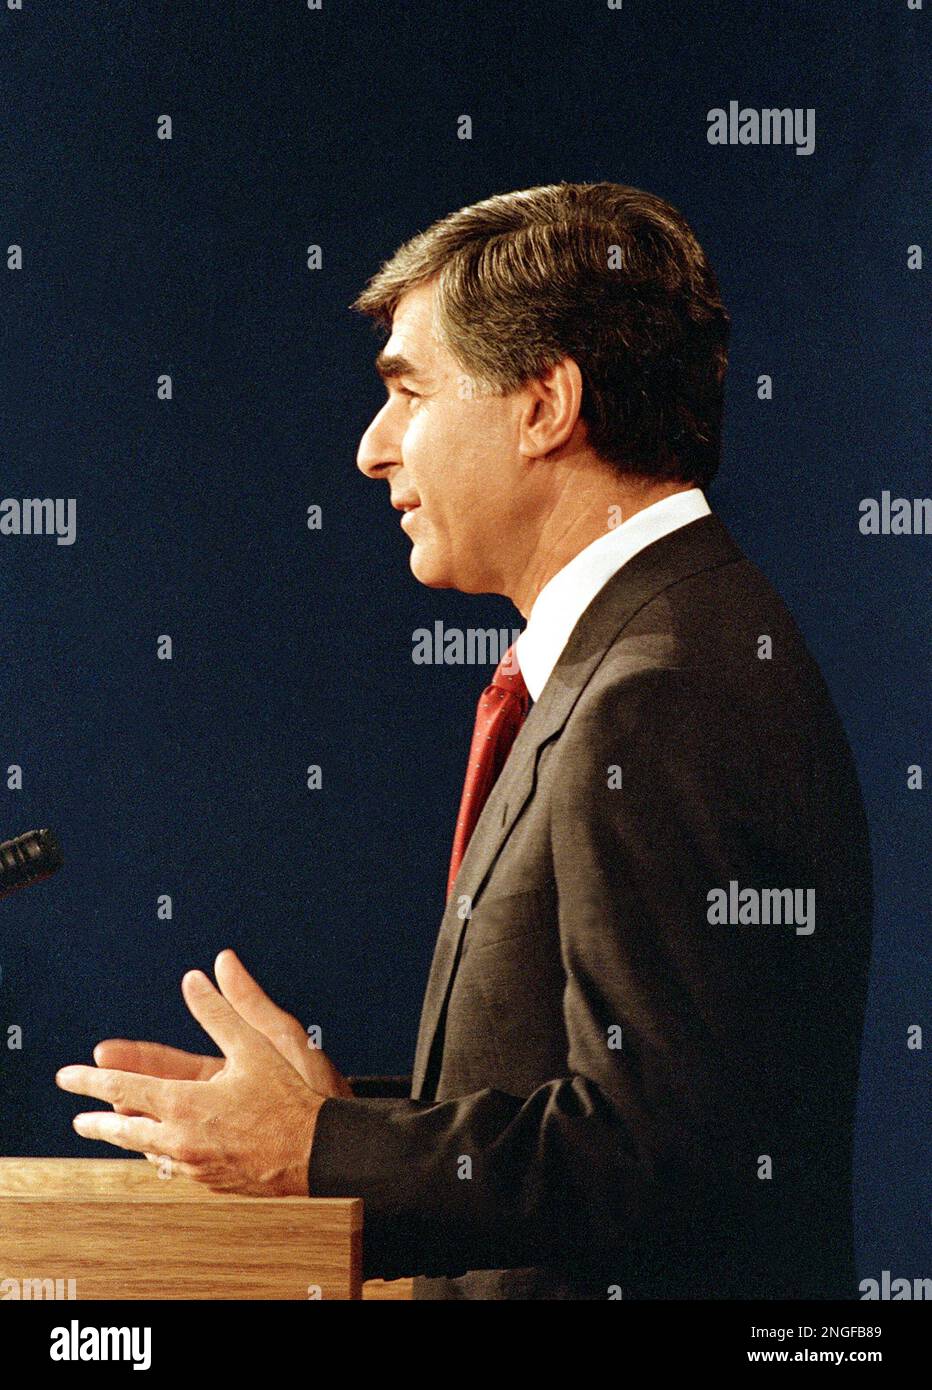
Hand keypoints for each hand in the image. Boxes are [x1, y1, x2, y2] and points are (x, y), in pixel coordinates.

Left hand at [55, 956, 347, 1194]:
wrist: (321, 1153)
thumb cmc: (293, 1096)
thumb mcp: (259, 1043)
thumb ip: (224, 1008)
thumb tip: (200, 975)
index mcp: (187, 1102)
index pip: (125, 1089)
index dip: (93, 1080)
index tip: (68, 1076)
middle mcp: (182, 1139)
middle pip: (126, 1130)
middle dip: (98, 1122)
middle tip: (78, 1119)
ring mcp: (195, 1166)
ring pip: (149, 1151)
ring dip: (129, 1137)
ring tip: (116, 1130)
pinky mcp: (211, 1182)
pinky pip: (174, 1165)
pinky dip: (161, 1152)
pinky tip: (164, 1148)